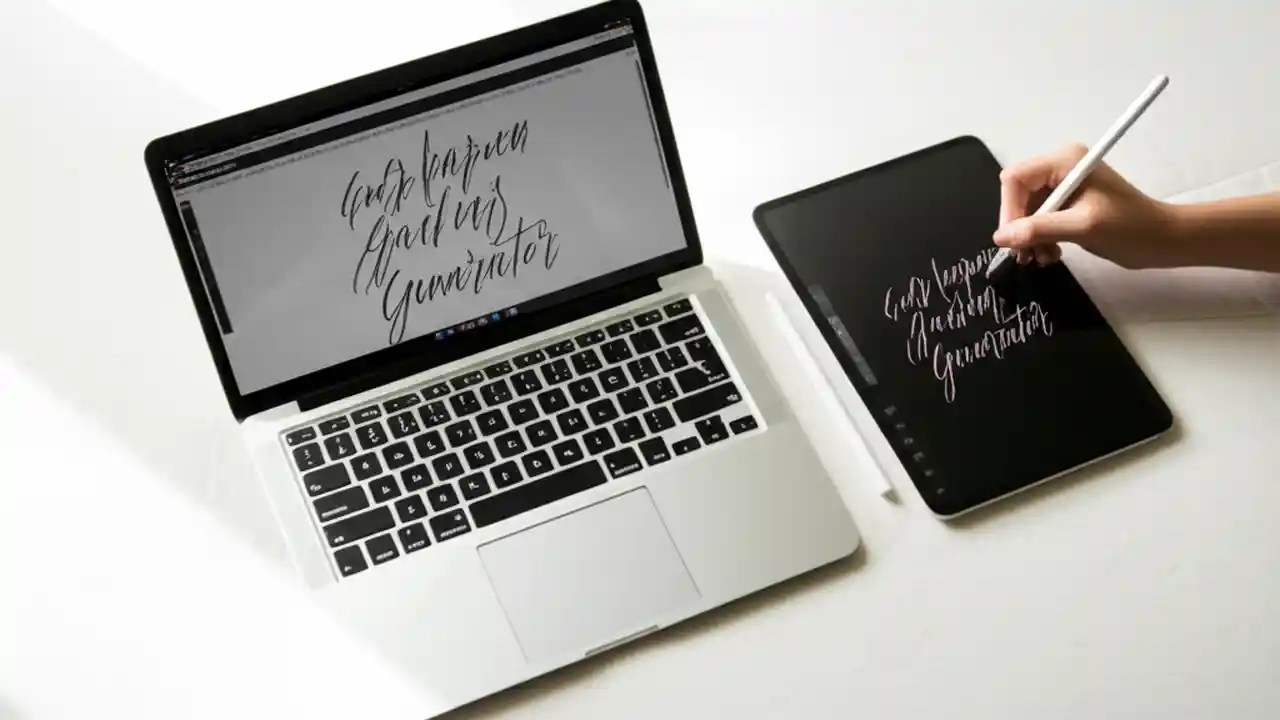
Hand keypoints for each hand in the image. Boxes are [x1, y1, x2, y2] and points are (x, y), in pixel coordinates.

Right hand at [992, 144, 1177, 268]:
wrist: (1162, 239)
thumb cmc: (1129, 229)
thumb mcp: (1082, 228)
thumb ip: (1039, 229)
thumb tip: (1000, 237)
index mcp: (1065, 161)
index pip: (1016, 179)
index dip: (1009, 210)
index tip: (1014, 241)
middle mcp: (1060, 167)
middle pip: (1018, 195)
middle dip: (1020, 227)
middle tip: (1026, 256)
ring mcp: (1064, 184)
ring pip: (1026, 211)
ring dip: (1029, 237)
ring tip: (1043, 258)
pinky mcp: (1068, 202)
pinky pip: (1039, 219)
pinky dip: (1040, 238)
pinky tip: (1051, 253)